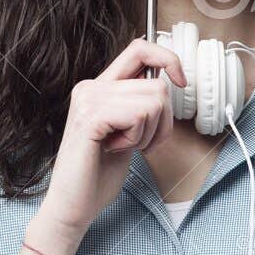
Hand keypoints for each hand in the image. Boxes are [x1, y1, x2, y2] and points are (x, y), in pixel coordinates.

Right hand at [27, 40, 186, 254]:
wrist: (73, 205)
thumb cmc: (97, 175)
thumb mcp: (128, 133)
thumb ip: (140, 106)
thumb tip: (167, 84)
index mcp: (99, 87)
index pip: (140, 48)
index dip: (167, 58)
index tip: (181, 82)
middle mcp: (91, 87)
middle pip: (156, 83)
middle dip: (163, 120)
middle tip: (142, 143)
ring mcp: (88, 100)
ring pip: (153, 99)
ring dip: (150, 132)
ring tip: (125, 147)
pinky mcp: (90, 118)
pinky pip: (140, 115)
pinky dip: (138, 138)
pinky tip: (115, 149)